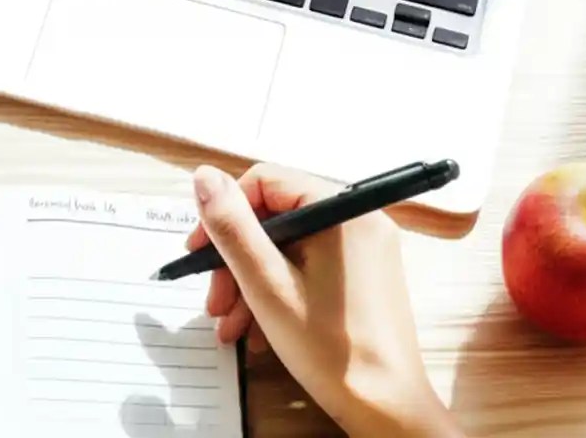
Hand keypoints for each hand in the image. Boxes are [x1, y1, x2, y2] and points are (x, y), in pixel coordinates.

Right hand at [186, 164, 464, 437]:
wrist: (385, 408)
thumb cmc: (332, 350)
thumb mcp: (266, 285)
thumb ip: (233, 227)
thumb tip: (205, 177)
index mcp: (342, 211)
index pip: (265, 182)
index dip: (225, 214)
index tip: (199, 252)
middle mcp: (358, 220)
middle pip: (275, 218)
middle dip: (235, 260)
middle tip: (214, 301)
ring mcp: (364, 249)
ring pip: (288, 247)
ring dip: (250, 283)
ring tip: (231, 326)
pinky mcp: (362, 275)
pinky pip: (308, 267)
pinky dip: (277, 292)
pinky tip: (258, 330)